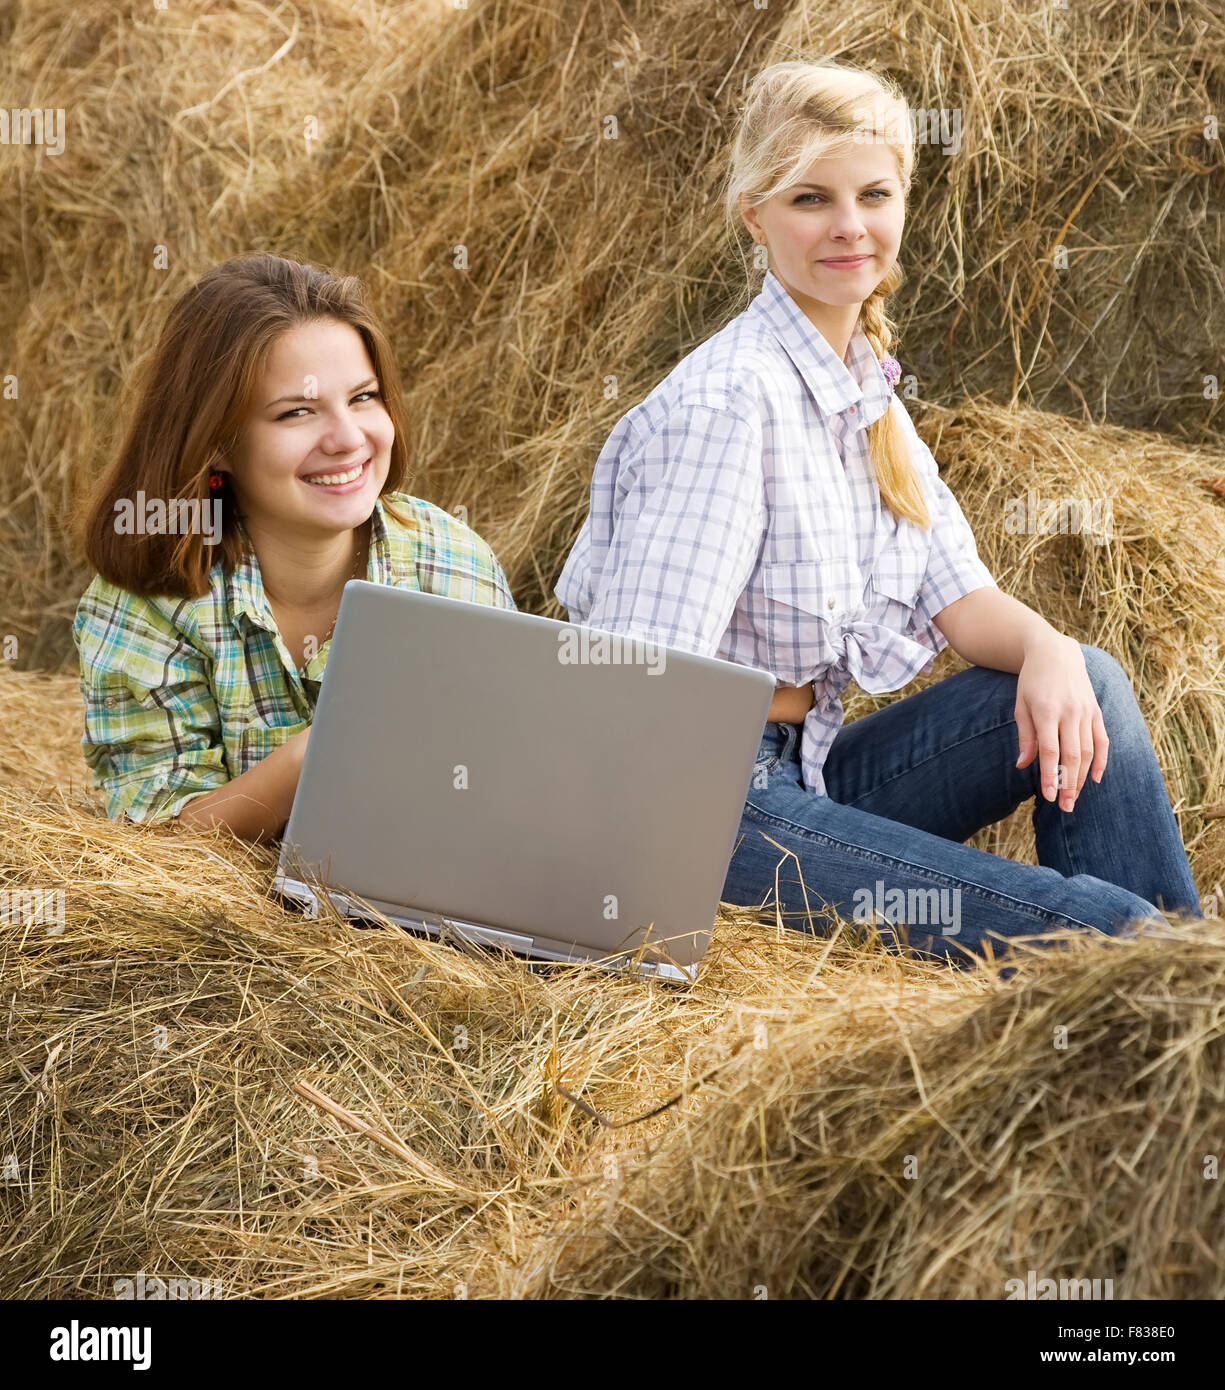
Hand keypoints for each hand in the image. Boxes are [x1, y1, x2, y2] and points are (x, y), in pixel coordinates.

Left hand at [1014, 635, 1108, 811]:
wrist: (1056, 652)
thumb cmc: (1032, 681)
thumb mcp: (1020, 705)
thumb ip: (1025, 736)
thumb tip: (1024, 765)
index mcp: (1047, 711)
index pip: (1050, 751)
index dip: (1050, 775)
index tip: (1049, 797)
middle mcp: (1070, 712)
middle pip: (1072, 755)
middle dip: (1068, 784)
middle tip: (1064, 807)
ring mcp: (1086, 711)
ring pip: (1088, 751)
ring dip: (1083, 778)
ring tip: (1075, 798)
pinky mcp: (1096, 711)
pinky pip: (1102, 739)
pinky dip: (1101, 760)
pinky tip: (1096, 778)